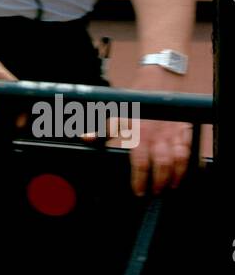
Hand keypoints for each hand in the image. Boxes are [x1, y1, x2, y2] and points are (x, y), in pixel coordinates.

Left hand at [81, 68, 192, 196]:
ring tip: (171, 186)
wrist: (156, 83)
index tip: (139, 191)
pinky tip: (184, 172)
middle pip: (161, 164)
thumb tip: (85, 138)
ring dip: (176, 175)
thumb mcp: (115, 116)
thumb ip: (102, 131)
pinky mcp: (184, 130)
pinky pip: (189, 150)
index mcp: (138, 134)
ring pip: (178, 159)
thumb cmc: (134, 103)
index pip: (140, 163)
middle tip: (156, 192)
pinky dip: (189, 163)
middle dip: (160, 182)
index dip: (140, 180)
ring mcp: (172, 133)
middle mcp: (156, 135)